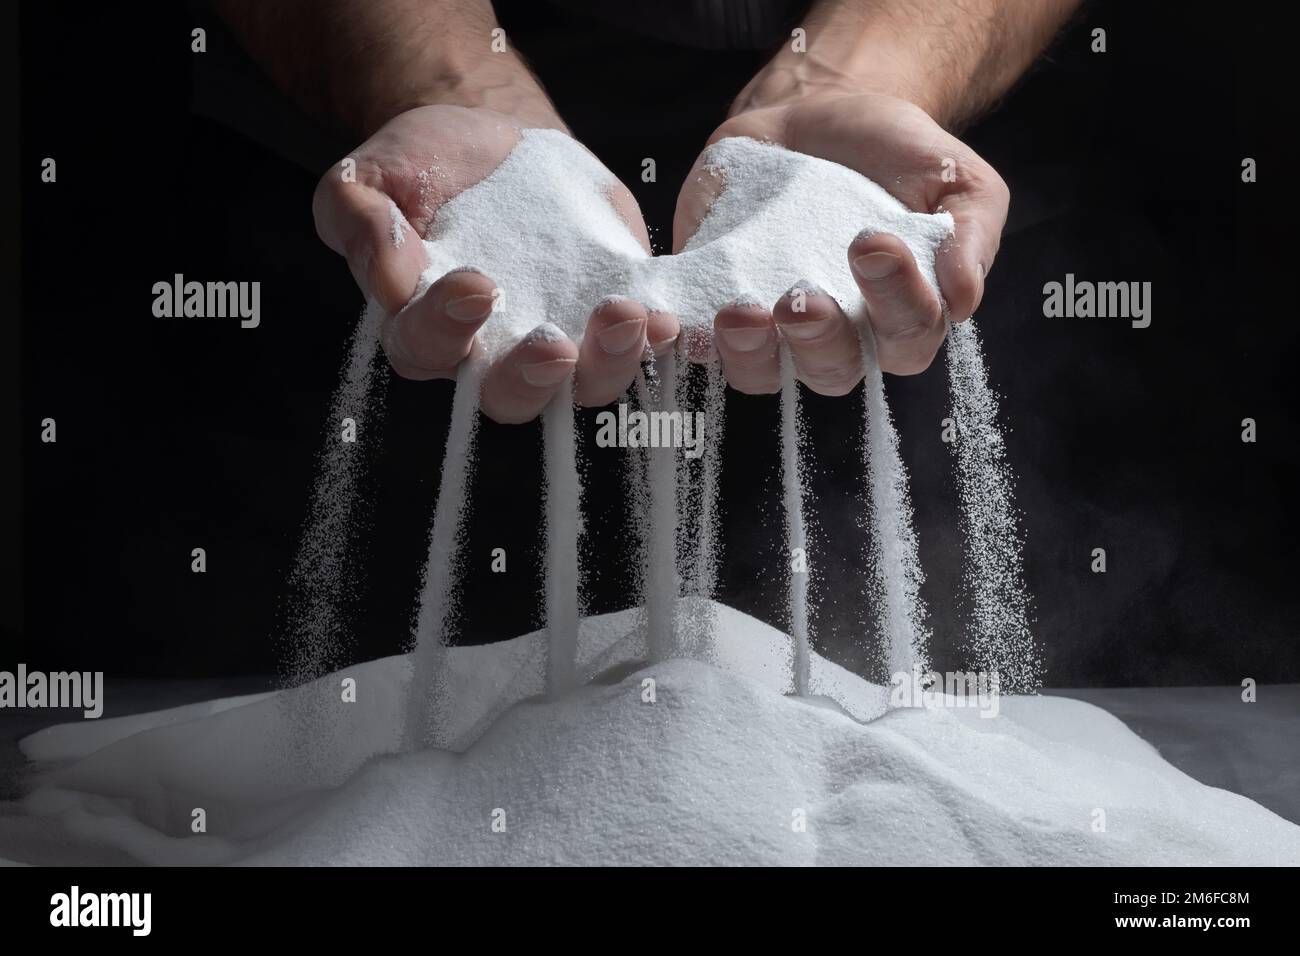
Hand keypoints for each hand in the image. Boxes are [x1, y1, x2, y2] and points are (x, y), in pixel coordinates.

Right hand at [313, 102, 676, 422]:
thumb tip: (389, 279)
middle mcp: (491, 354)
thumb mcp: (372, 176)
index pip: (427, 349)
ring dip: (609, 362)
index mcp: (422, 328)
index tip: (475, 286)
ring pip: (584, 385)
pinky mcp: (606, 319)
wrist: (496, 138)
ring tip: (628, 318)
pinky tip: (665, 315)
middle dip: (534, 378)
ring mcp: (558, 342)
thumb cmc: (423, 165)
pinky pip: (635, 345)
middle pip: (511, 397)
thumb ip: (363, 222)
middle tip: (555, 346)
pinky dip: (653, 337)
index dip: (447, 329)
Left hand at [674, 93, 1008, 391]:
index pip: (907, 337)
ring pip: (761, 372)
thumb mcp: (955, 178)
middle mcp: (837, 338)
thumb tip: (963, 296)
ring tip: (741, 311)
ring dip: (750, 351)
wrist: (821, 111)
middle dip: (817, 338)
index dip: (896, 302)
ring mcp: (773, 331)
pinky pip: (699, 343)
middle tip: (802, 298)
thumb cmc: (897, 155)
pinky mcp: (714, 307)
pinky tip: (682, 319)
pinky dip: (689, 337)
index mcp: (902, 320)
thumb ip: (970, 234)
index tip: (874, 242)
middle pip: (831, 369)